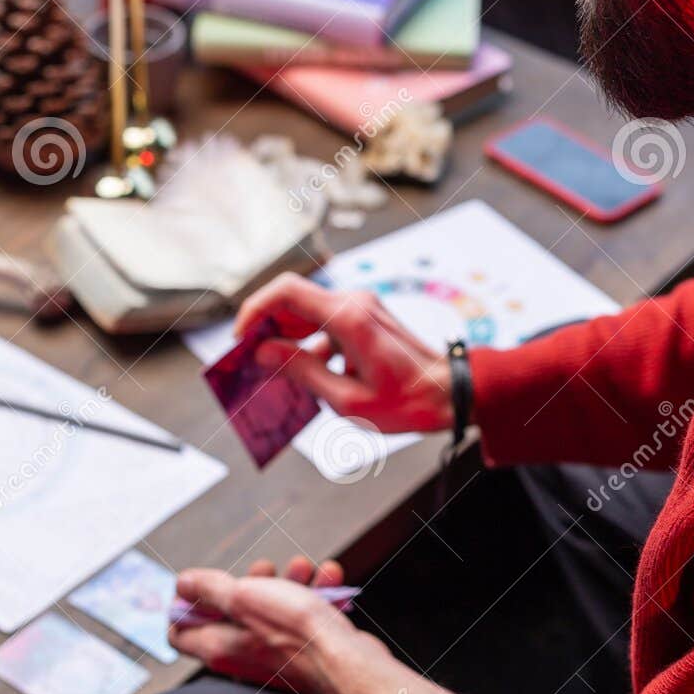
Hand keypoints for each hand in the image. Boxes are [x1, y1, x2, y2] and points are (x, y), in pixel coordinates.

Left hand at [169, 557, 397, 693]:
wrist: (349, 663)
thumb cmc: (298, 636)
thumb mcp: (244, 597)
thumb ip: (210, 589)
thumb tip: (183, 584)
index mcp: (217, 646)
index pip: (180, 632)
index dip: (187, 604)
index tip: (205, 583)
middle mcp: (241, 656)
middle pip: (230, 613)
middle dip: (250, 581)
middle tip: (265, 569)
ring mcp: (272, 656)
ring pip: (271, 610)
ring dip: (288, 582)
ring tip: (305, 568)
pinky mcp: (301, 654)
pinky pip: (299, 620)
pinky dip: (312, 597)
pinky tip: (327, 581)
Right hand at [234, 274, 453, 433]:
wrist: (452, 394)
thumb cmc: (407, 402)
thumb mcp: (346, 399)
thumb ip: (301, 372)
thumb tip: (262, 353)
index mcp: (349, 318)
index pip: (286, 291)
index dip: (254, 309)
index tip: (241, 339)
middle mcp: (354, 302)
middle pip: (293, 300)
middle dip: (266, 328)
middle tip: (250, 361)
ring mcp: (362, 307)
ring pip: (307, 312)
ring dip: (286, 337)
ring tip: (273, 373)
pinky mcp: (366, 318)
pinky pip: (325, 322)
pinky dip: (308, 342)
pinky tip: (304, 375)